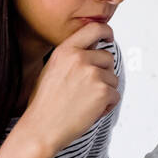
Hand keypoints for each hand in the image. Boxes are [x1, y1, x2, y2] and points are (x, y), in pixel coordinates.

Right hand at [17, 21, 119, 153]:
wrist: (42, 128)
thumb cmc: (45, 103)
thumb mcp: (52, 69)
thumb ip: (72, 58)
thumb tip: (93, 49)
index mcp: (65, 50)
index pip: (93, 29)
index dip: (106, 31)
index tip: (109, 37)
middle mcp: (79, 58)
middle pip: (108, 57)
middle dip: (103, 73)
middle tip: (88, 89)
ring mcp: (92, 74)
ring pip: (113, 78)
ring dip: (105, 91)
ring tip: (85, 103)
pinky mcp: (103, 91)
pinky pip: (115, 95)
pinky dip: (107, 105)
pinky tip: (90, 112)